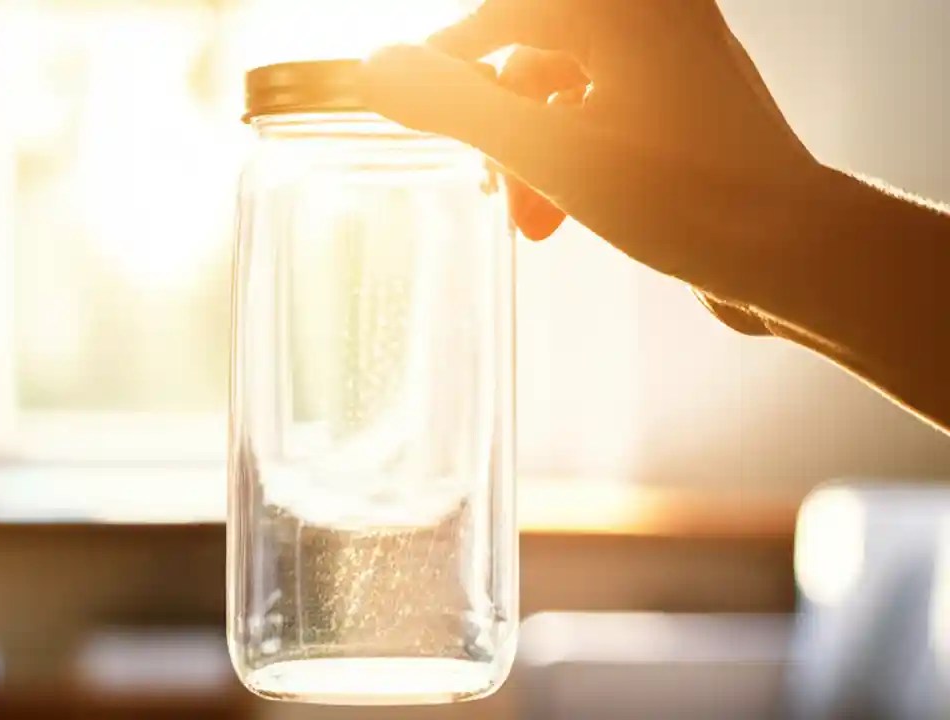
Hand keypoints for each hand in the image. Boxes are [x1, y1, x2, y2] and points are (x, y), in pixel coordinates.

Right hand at [361, 0, 826, 330]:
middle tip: (485, 186)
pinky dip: (568, 161)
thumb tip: (373, 66)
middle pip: (529, 56)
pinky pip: (598, 117)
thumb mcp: (548, 153)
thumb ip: (455, 106)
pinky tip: (559, 218)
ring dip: (529, 157)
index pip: (501, 14)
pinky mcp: (683, 106)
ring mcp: (672, 61)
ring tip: (528, 220)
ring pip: (561, 95)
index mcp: (623, 7)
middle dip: (497, 128)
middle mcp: (652, 16)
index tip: (407, 107)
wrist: (795, 253)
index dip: (444, 61)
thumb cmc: (683, 198)